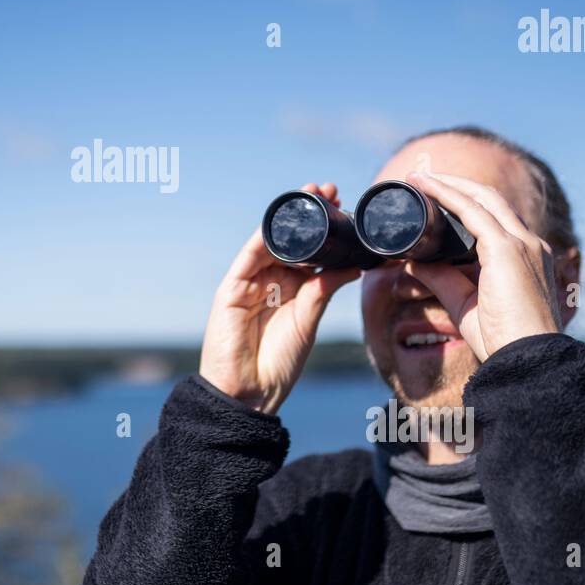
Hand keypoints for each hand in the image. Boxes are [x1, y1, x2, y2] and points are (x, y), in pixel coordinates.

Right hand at [198, 183, 359, 414]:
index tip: (346, 207)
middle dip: (310, 214)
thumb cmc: (278, 363)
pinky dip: (263, 238)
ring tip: (310, 196)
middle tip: (332, 191)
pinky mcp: (231, 289)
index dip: (326, 228)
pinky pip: (247, 258)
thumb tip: (353, 263)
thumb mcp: (309, 320)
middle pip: (291, 239)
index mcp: (292, 289)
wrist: (249, 393)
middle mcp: (271, 280)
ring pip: (270, 241)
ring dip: (288, 218)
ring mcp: (250, 283)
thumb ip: (323, 289)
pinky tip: (280, 222)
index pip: (310, 250)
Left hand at [405, 171, 560, 361]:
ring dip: (449, 184)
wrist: (528, 360)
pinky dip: (448, 195)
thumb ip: (442, 280)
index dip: (466, 203)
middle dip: (457, 185)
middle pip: (491, 200)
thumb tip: (413, 264)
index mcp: (525, 258)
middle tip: (424, 179)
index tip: (437, 196)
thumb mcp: (465, 304)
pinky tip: (428, 188)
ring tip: (420, 177)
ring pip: (482, 198)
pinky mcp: (508, 249)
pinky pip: (472, 211)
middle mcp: (529, 244)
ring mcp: (522, 244)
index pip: (496, 218)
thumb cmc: (503, 341)